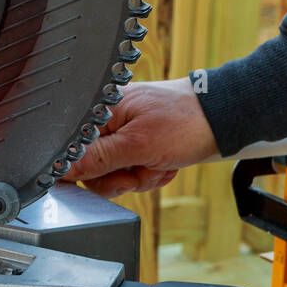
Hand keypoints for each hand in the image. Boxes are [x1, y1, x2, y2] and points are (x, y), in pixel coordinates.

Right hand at [62, 78, 220, 197]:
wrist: (223, 119)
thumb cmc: (185, 121)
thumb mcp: (138, 145)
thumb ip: (98, 159)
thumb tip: (63, 169)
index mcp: (100, 109)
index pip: (74, 150)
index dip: (92, 170)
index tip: (116, 174)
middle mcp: (107, 120)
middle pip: (93, 167)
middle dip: (122, 176)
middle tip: (143, 169)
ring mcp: (123, 133)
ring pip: (113, 174)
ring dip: (139, 177)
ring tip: (159, 164)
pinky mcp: (137, 144)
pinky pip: (130, 171)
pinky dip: (149, 173)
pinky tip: (164, 164)